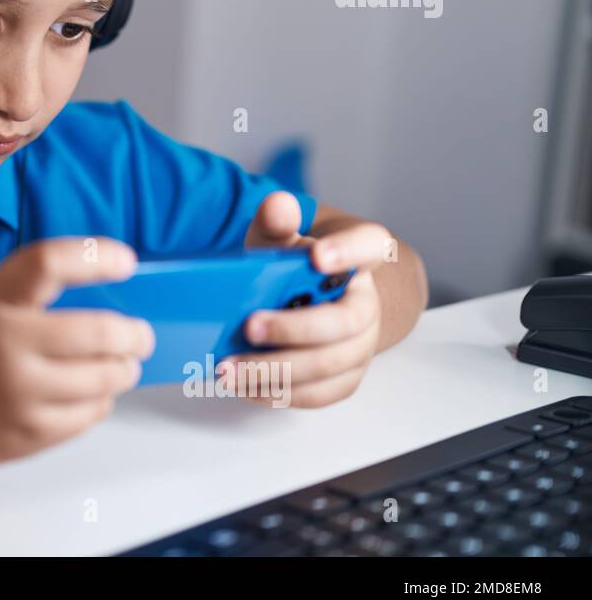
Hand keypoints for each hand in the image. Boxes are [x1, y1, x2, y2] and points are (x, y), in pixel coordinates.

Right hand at [0, 237, 155, 470]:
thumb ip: (34, 292)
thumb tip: (113, 284)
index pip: (48, 263)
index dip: (95, 258)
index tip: (126, 261)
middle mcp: (5, 346)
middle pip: (98, 332)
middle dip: (133, 335)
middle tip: (140, 335)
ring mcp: (18, 394)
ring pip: (104, 379)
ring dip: (122, 369)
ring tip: (120, 365)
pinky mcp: (29, 434)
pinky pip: (91, 414)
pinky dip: (100, 401)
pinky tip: (88, 393)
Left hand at [224, 191, 388, 407]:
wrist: (310, 300)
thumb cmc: (294, 267)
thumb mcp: (280, 238)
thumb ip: (276, 222)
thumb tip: (277, 206)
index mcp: (358, 259)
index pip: (369, 247)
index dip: (348, 253)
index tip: (316, 256)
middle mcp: (367, 305)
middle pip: (345, 322)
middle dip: (295, 328)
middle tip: (249, 326)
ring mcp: (359, 346)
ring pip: (330, 365)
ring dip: (278, 370)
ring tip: (230, 368)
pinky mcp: (344, 378)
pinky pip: (320, 393)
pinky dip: (280, 393)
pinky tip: (246, 385)